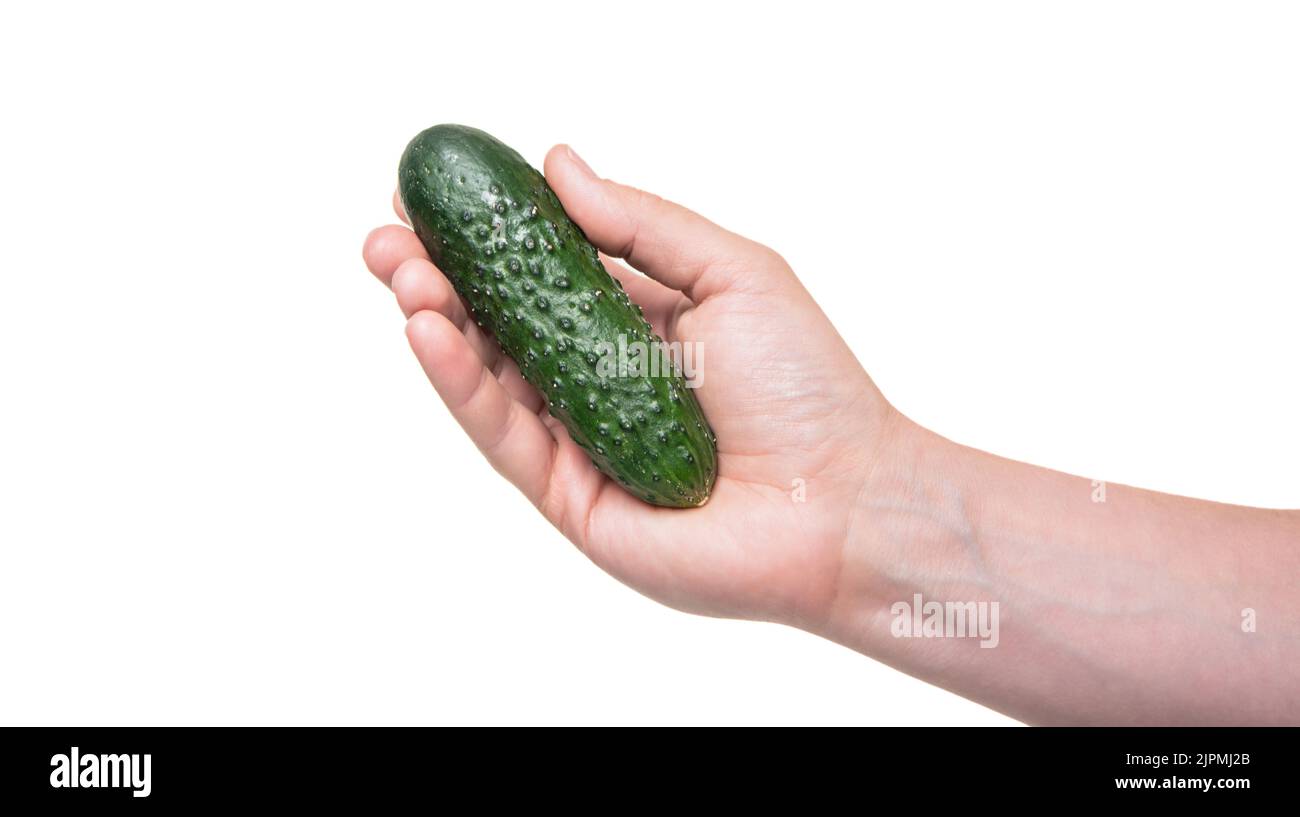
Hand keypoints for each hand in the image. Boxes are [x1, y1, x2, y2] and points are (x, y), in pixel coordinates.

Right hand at [362, 145, 899, 627]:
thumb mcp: (731, 272)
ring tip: (402, 273)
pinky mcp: (570, 501)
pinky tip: (430, 332)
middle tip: (390, 237)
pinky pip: (505, 437)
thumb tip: (559, 163)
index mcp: (635, 328)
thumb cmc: (806, 386)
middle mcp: (599, 384)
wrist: (845, 502)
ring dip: (437, 324)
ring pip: (490, 380)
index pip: (541, 276)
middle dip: (438, 278)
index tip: (431, 197)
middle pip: (499, 326)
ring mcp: (580, 444)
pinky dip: (464, 385)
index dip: (484, 238)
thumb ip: (641, 225)